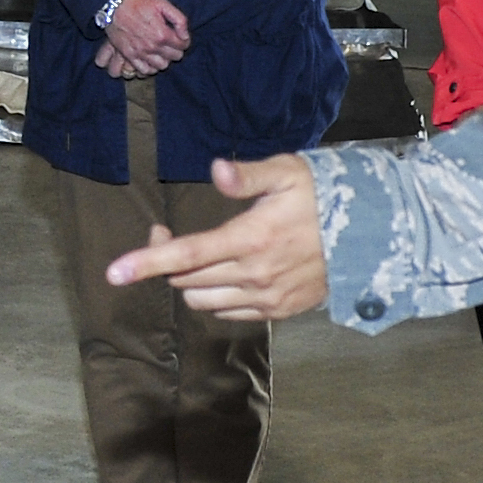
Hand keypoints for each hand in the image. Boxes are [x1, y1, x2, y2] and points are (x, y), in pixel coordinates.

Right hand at [97, 0, 190, 76]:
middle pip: (175, 57)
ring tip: (162, 51)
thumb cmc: (139, 3)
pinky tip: (152, 59)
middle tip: (172, 43)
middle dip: (176, 50)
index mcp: (162, 34)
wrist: (114, 7)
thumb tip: (185, 35)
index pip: (183, 46)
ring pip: (162, 66)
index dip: (184, 41)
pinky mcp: (130, 56)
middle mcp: (152, 46)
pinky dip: (151, 68)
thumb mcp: (163, 4)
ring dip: (165, 59)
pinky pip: (145, 70)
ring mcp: (140, 53)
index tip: (180, 37)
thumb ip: (179, 20)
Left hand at [107, 155, 326, 320]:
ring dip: (189, 281)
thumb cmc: (323, 195)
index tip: (113, 272)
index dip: (147, 261)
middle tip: (167, 234)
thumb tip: (216, 170)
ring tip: (197, 256)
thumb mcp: (288, 172)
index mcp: (251, 238)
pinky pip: (228, 312)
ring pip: (202, 300)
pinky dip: (214, 296)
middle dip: (165, 260)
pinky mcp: (278, 311)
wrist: (369, 236)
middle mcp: (255, 274)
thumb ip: (248, 175)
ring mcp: (266, 297)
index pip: (187, 254)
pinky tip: (224, 274)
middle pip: (187, 279)